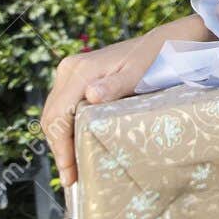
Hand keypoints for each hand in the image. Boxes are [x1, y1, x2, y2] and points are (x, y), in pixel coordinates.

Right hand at [40, 35, 161, 189]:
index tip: (70, 173)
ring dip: (62, 141)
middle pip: (52, 117)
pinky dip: (68, 128)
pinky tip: (78, 145)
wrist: (166, 40)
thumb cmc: (157, 57)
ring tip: (74, 168)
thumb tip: (91, 96)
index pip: (58, 116)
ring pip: (56, 114)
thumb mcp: (140, 73)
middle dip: (59, 149)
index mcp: (81, 70)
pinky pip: (65, 107)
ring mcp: (72, 72)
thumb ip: (116, 85)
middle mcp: (70, 70)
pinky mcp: (79, 77)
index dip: (61, 147)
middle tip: (72, 178)